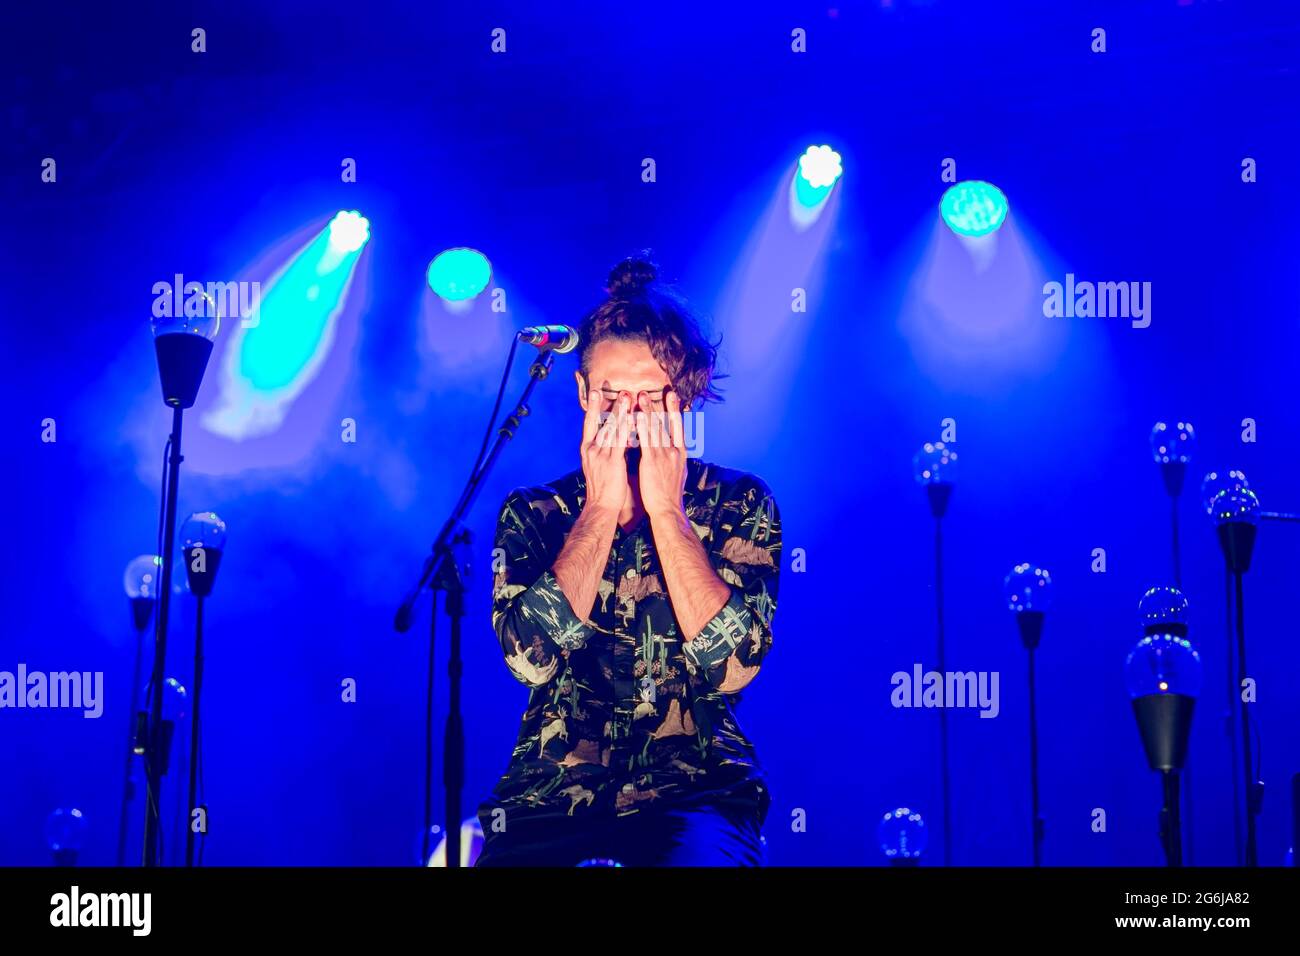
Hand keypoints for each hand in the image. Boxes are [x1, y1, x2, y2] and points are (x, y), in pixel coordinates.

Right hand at [581, 388, 632, 511]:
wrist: (601, 505)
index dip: (594, 407)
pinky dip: (627, 428)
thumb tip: (610, 436)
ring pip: (612, 428)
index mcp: (587, 448)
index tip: (596, 392)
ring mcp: (601, 455)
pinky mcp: (613, 461)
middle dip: (611, 405)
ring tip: (627, 397)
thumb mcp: (596, 464)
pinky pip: (621, 441)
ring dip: (620, 411)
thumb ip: (602, 449)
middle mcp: (592, 449)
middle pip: (602, 422)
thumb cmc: (602, 486)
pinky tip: (633, 418)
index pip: (589, 423)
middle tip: (619, 390)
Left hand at [636, 389, 687, 519]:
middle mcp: (674, 451)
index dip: (675, 410)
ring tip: (642, 396)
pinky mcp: (652, 462)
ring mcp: (664, 455)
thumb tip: (673, 449)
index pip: (678, 427)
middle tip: (659, 389)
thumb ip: (673, 458)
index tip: (672, 396)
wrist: (668, 509)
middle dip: (661, 405)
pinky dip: (642, 427)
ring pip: (655, 428)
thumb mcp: (677, 472)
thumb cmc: (669, 493)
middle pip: (667, 424)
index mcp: (680, 453)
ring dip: (648, 410)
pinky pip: (646, 440)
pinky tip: (637, 416)